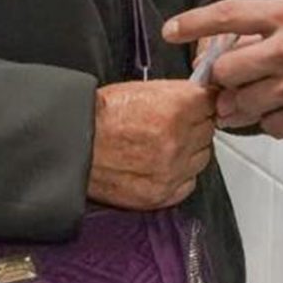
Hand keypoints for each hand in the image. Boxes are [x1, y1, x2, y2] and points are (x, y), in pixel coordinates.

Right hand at [87, 80, 215, 209]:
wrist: (72, 145)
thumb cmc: (100, 115)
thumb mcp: (143, 88)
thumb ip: (178, 94)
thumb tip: (201, 97)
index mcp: (176, 108)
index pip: (210, 103)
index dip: (201, 102)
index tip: (197, 104)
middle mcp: (178, 141)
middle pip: (208, 130)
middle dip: (195, 125)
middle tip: (175, 124)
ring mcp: (171, 171)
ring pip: (202, 157)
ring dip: (190, 150)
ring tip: (165, 145)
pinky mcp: (160, 195)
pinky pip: (188, 184)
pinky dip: (180, 175)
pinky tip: (163, 164)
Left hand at [163, 0, 282, 140]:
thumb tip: (251, 44)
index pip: (225, 15)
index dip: (192, 23)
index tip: (171, 31)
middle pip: (226, 70)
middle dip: (222, 80)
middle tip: (229, 84)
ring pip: (242, 105)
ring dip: (241, 107)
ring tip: (255, 103)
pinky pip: (273, 128)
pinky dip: (276, 124)